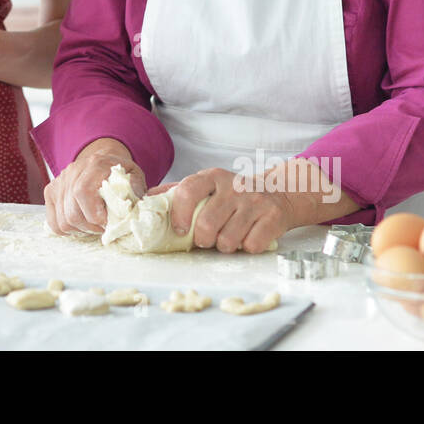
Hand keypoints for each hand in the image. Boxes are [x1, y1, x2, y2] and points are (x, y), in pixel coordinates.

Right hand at [44, 138, 145, 235]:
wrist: (102, 160)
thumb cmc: (118, 173)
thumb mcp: (134, 175)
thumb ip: (136, 189)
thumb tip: (130, 209)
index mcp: (94, 165)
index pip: (83, 193)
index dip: (95, 216)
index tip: (109, 224)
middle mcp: (72, 172)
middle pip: (72, 213)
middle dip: (91, 227)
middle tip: (104, 226)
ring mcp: (59, 182)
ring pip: (63, 221)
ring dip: (81, 229)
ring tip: (94, 223)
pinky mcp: (50, 192)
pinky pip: (54, 222)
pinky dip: (68, 229)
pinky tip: (81, 223)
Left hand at [153, 167, 293, 253]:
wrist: (279, 193)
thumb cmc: (234, 194)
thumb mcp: (207, 185)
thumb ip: (178, 191)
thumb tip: (145, 200)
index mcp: (212, 177)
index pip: (188, 191)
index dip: (179, 214)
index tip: (179, 229)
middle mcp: (234, 187)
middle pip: (207, 223)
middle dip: (203, 239)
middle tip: (206, 239)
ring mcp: (255, 201)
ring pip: (229, 239)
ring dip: (225, 246)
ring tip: (227, 237)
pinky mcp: (273, 218)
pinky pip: (251, 245)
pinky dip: (246, 247)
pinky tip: (247, 237)